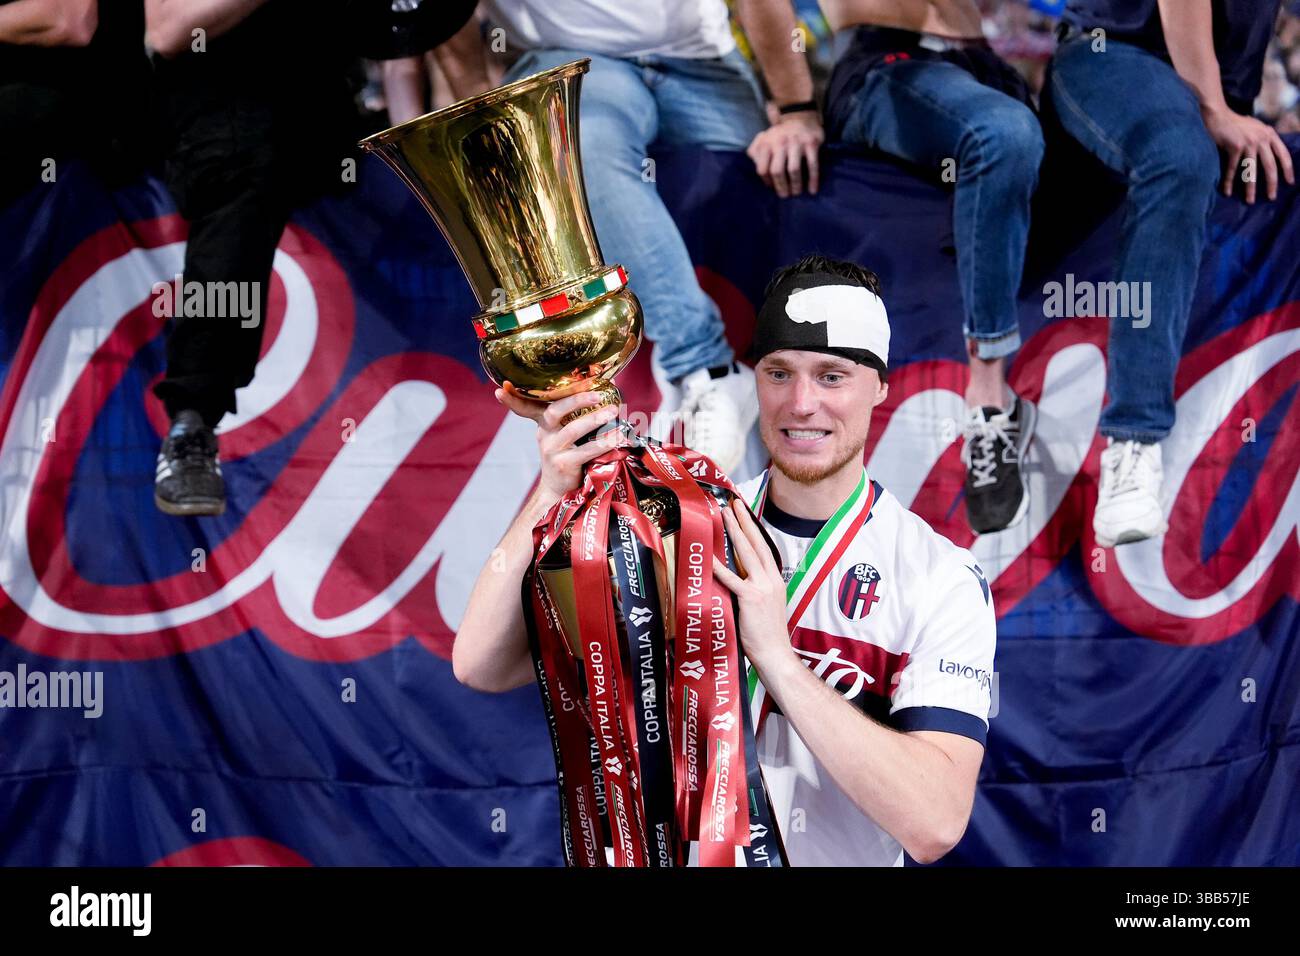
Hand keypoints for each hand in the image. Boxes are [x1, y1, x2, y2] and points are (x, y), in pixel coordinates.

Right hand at [495, 383, 623, 501]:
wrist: (560, 491)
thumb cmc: (567, 456)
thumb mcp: (562, 436)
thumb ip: (572, 418)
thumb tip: (603, 396)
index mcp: (543, 424)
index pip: (525, 407)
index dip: (512, 399)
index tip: (501, 389)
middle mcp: (545, 435)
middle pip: (554, 411)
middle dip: (575, 399)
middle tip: (598, 394)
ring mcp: (552, 450)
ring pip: (573, 430)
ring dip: (595, 419)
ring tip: (613, 411)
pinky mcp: (564, 465)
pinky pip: (587, 450)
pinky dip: (605, 442)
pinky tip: (619, 437)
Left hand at [712, 497, 792, 671]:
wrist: (775, 654)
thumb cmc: (767, 635)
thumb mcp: (765, 605)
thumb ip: (753, 588)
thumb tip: (737, 578)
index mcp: (775, 580)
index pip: (764, 548)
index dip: (754, 530)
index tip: (746, 514)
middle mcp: (771, 580)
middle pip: (757, 544)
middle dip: (745, 521)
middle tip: (734, 504)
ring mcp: (762, 588)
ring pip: (747, 553)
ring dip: (735, 532)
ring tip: (725, 515)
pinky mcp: (751, 598)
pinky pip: (732, 579)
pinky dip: (720, 567)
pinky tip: (710, 557)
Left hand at [746, 111, 823, 197]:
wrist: (800, 117)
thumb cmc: (779, 134)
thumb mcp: (763, 139)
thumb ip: (754, 151)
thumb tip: (754, 165)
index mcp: (766, 144)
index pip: (762, 168)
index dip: (767, 181)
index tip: (772, 187)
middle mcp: (780, 143)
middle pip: (777, 171)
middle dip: (781, 186)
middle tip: (784, 195)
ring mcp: (796, 143)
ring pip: (793, 170)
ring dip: (795, 185)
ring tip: (796, 193)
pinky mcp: (811, 144)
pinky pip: (812, 165)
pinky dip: (812, 180)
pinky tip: (812, 190)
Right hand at [1202, 105, 1294, 202]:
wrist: (1218, 115)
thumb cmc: (1235, 124)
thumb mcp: (1256, 128)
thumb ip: (1264, 138)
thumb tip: (1270, 154)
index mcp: (1270, 134)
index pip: (1283, 154)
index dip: (1287, 170)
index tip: (1289, 182)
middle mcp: (1262, 138)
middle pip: (1270, 165)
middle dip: (1271, 184)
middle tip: (1271, 197)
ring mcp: (1248, 142)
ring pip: (1251, 170)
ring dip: (1250, 188)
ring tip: (1250, 201)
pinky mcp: (1235, 146)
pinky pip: (1233, 168)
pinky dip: (1229, 181)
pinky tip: (1227, 191)